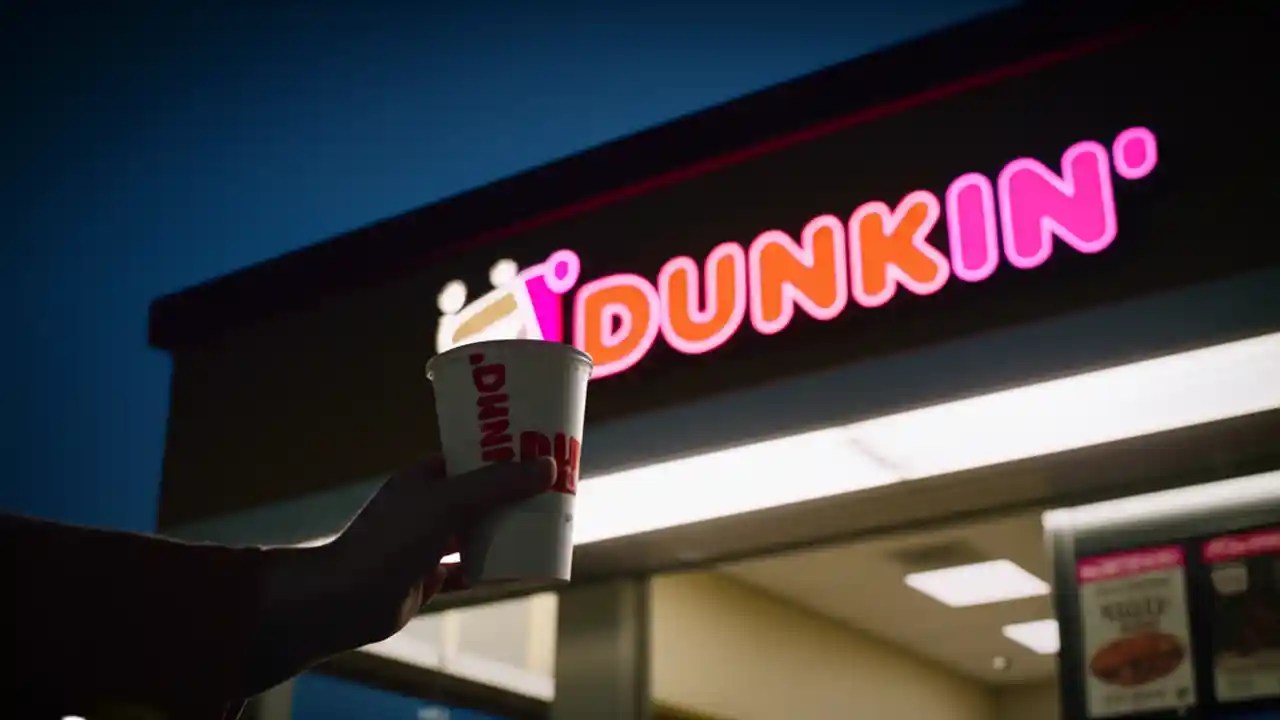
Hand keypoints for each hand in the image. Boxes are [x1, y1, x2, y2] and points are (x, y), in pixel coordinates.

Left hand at [247, 457, 554, 692]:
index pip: (470, 455)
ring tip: (545, 525)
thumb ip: (498, 484)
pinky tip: (521, 566)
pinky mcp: (429, 577)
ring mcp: (427, 542)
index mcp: (424, 476)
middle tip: (552, 490)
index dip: (502, 452)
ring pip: (478, 531)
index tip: (538, 450)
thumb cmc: (391, 541)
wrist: (348, 600)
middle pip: (480, 493)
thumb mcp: (449, 502)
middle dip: (513, 493)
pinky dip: (494, 567)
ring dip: (507, 530)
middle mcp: (426, 505)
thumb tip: (549, 467)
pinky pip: (471, 568)